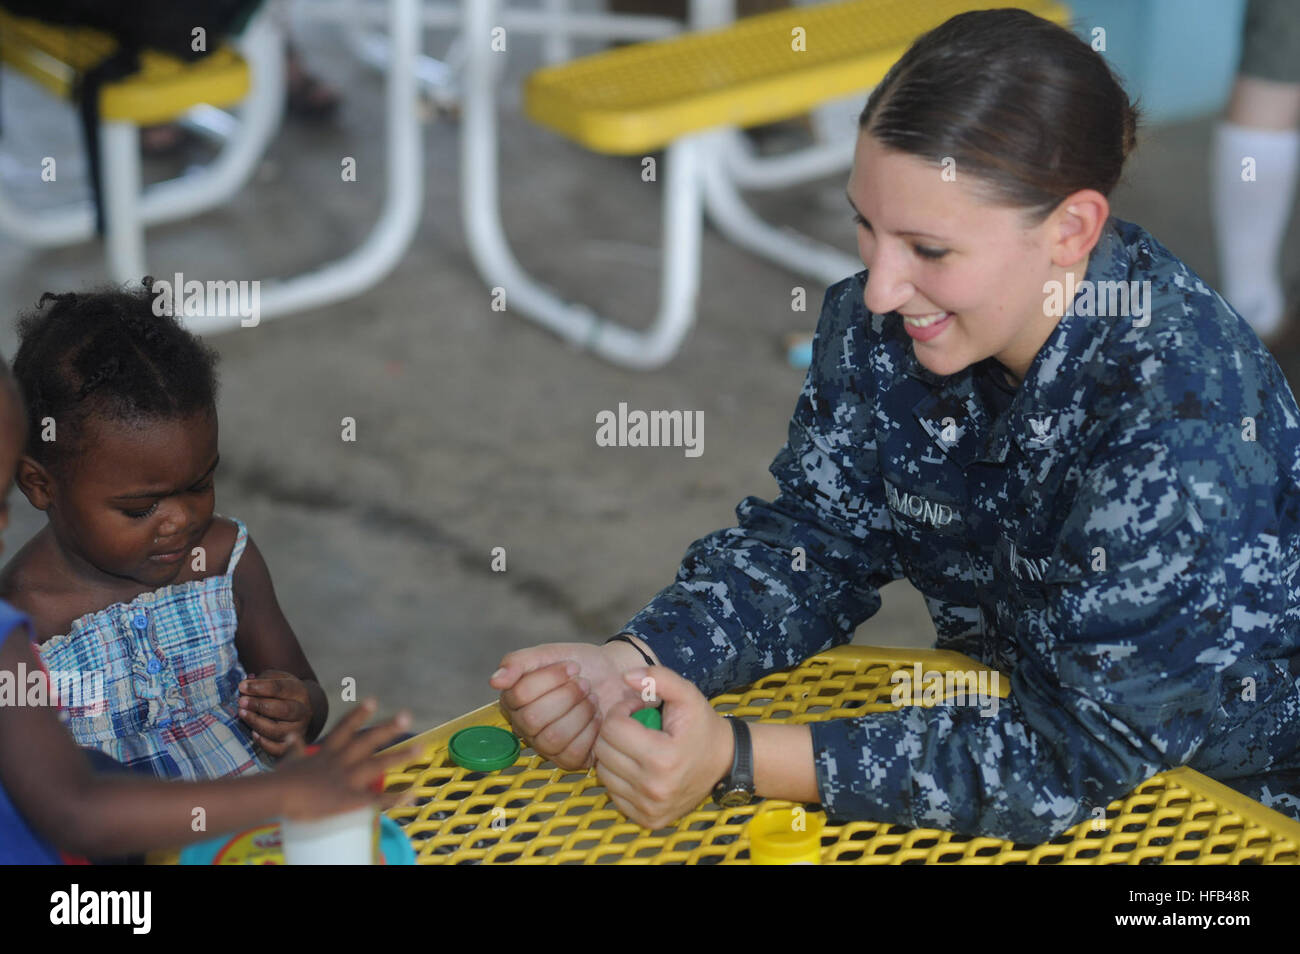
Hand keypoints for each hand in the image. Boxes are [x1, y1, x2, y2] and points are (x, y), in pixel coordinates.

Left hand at [239, 669, 312, 756]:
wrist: (300, 712)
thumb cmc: (283, 694)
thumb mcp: (277, 680)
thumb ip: (262, 680)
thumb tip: (245, 686)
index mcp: (300, 692)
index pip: (281, 688)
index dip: (260, 687)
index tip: (242, 686)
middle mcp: (303, 712)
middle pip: (283, 709)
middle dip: (259, 705)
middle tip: (241, 701)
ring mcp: (298, 730)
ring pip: (277, 730)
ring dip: (256, 722)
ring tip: (242, 714)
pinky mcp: (290, 745)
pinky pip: (276, 748)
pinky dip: (263, 742)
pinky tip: (253, 733)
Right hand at [277, 699, 414, 819]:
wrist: (277, 795)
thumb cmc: (280, 781)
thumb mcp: (288, 761)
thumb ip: (294, 749)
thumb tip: (290, 736)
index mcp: (327, 752)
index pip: (345, 728)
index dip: (360, 714)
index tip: (374, 700)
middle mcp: (341, 761)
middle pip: (368, 741)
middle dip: (388, 728)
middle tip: (407, 715)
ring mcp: (347, 779)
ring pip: (378, 764)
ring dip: (400, 756)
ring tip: (420, 747)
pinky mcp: (350, 799)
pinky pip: (377, 799)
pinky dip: (396, 798)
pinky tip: (413, 794)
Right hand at [490, 642, 646, 769]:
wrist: (615, 677)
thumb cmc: (580, 665)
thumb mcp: (550, 653)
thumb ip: (518, 662)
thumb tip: (495, 680)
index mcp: (514, 700)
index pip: (518, 695)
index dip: (549, 678)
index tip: (573, 666)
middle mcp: (525, 727)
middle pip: (533, 718)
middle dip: (566, 695)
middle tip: (584, 683)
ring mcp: (546, 746)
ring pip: (552, 737)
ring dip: (579, 712)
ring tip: (591, 698)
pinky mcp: (569, 760)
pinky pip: (572, 753)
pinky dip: (590, 730)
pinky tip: (596, 717)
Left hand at [593, 666, 733, 829]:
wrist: (725, 763)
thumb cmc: (702, 726)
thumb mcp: (687, 694)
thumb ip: (657, 678)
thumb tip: (625, 677)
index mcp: (662, 758)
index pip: (612, 727)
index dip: (621, 710)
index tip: (637, 708)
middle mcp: (654, 788)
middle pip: (603, 750)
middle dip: (614, 730)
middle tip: (635, 725)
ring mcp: (649, 808)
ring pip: (603, 772)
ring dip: (614, 753)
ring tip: (636, 744)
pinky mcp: (647, 819)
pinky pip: (612, 792)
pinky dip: (620, 776)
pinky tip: (637, 765)